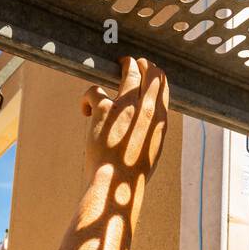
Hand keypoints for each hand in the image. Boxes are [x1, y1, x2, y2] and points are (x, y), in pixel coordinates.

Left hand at [80, 56, 168, 183]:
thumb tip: (146, 121)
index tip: (145, 71)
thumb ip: (150, 130)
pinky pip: (95, 90)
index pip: (162, 85)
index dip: (153, 73)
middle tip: (127, 64)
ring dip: (120, 67)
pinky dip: (87, 99)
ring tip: (112, 70)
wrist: (117, 186)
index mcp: (160, 120)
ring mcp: (127, 106)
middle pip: (149, 71)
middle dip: (138, 64)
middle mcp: (147, 109)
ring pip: (128, 71)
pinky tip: (85, 112)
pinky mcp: (105, 109)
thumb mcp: (151, 150)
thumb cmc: (132, 174)